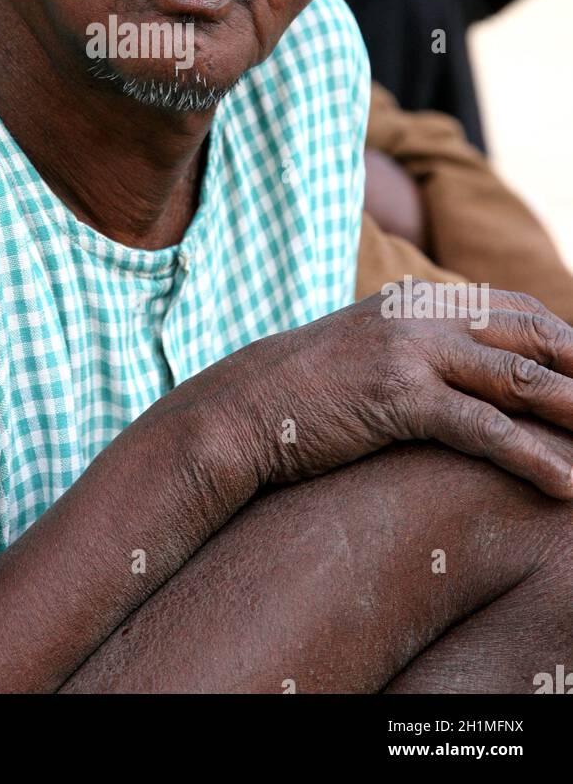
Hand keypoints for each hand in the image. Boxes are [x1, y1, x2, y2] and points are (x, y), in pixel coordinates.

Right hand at [207, 287, 572, 498]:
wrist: (244, 406)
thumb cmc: (309, 390)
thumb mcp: (371, 350)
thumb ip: (422, 349)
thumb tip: (470, 372)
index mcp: (421, 301)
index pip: (521, 312)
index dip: (568, 342)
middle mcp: (424, 315)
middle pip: (535, 336)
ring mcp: (412, 351)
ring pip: (520, 377)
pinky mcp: (398, 396)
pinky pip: (481, 427)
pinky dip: (530, 456)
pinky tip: (563, 484)